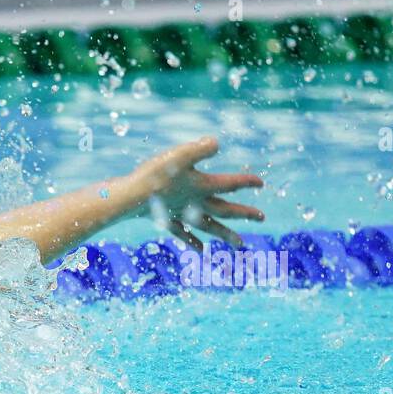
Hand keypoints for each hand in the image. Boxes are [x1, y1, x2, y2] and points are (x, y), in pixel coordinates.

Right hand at [130, 136, 264, 249]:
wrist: (130, 197)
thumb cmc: (154, 175)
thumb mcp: (179, 155)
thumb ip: (200, 149)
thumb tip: (217, 143)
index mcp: (201, 186)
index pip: (230, 184)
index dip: (246, 182)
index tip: (261, 183)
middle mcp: (196, 203)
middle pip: (225, 210)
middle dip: (244, 214)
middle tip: (262, 218)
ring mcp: (182, 214)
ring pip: (209, 226)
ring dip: (226, 234)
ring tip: (240, 244)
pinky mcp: (167, 220)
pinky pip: (184, 234)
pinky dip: (193, 242)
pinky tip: (200, 250)